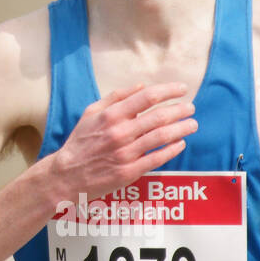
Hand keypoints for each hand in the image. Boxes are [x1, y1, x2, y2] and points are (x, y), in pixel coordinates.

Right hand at [47, 82, 197, 202]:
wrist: (67, 175)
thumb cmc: (80, 142)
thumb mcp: (91, 113)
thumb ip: (115, 97)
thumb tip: (141, 86)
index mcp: (111, 115)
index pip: (147, 97)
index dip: (169, 90)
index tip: (182, 89)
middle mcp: (119, 132)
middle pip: (159, 116)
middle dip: (180, 110)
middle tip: (191, 108)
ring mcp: (125, 153)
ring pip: (162, 136)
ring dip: (182, 128)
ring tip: (192, 124)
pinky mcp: (129, 171)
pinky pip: (157, 158)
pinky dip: (172, 149)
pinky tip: (181, 143)